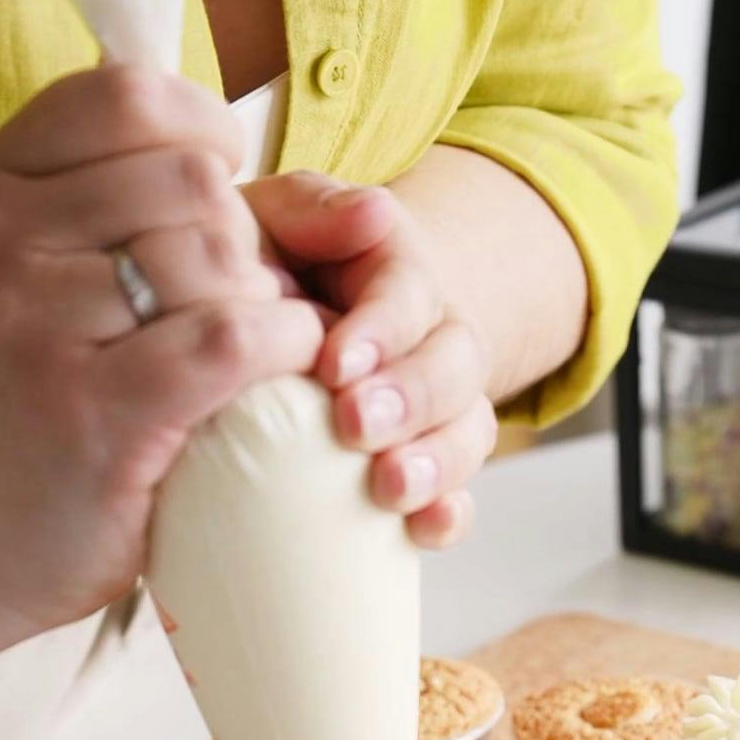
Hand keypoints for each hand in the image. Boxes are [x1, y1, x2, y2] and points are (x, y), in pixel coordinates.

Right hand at [0, 64, 322, 675]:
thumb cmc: (13, 414)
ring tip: (252, 351)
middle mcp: (1, 244)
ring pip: (217, 257)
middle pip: (191, 182)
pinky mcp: (97, 411)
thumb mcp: (23, 283)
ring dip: (266, 300)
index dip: (204, 135)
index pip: (127, 96)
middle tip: (243, 302)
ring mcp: (42, 325)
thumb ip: (104, 211)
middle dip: (244, 238)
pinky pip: (229, 339)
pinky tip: (283, 372)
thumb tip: (242, 166)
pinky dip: (283, 346)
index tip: (224, 196)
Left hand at [245, 171, 497, 548]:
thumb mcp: (273, 225)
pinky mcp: (432, 468)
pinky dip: (450, 515)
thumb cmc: (270, 274)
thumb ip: (310, 208)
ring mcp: (441, 409)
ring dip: (435, 461)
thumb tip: (371, 212)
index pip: (408, 294)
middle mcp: (434, 339)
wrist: (291, 334)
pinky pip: (461, 495)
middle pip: (452, 364)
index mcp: (399, 272)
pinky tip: (424, 531)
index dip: (381, 330)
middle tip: (357, 425)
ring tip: (390, 486)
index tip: (335, 364)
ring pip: (469, 430)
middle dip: (410, 397)